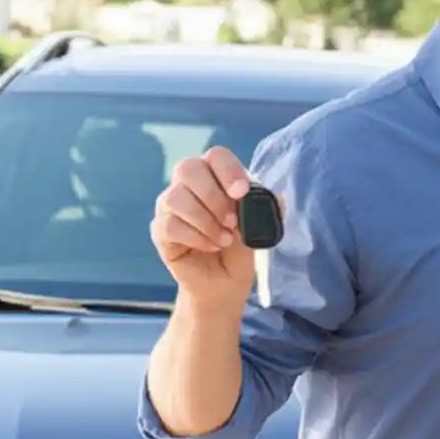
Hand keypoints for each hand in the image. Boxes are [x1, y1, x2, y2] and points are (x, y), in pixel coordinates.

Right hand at [151, 146, 257, 309]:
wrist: (225, 283)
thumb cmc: (240, 247)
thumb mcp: (260, 225)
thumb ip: (267, 207)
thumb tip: (280, 197)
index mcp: (215, 175)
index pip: (216, 155)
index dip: (228, 171)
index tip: (241, 193)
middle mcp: (188, 184)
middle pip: (188, 168)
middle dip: (213, 196)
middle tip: (232, 222)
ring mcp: (169, 206)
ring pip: (176, 197)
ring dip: (205, 221)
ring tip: (224, 240)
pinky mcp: (160, 230)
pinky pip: (169, 224)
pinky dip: (195, 237)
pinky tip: (210, 246)